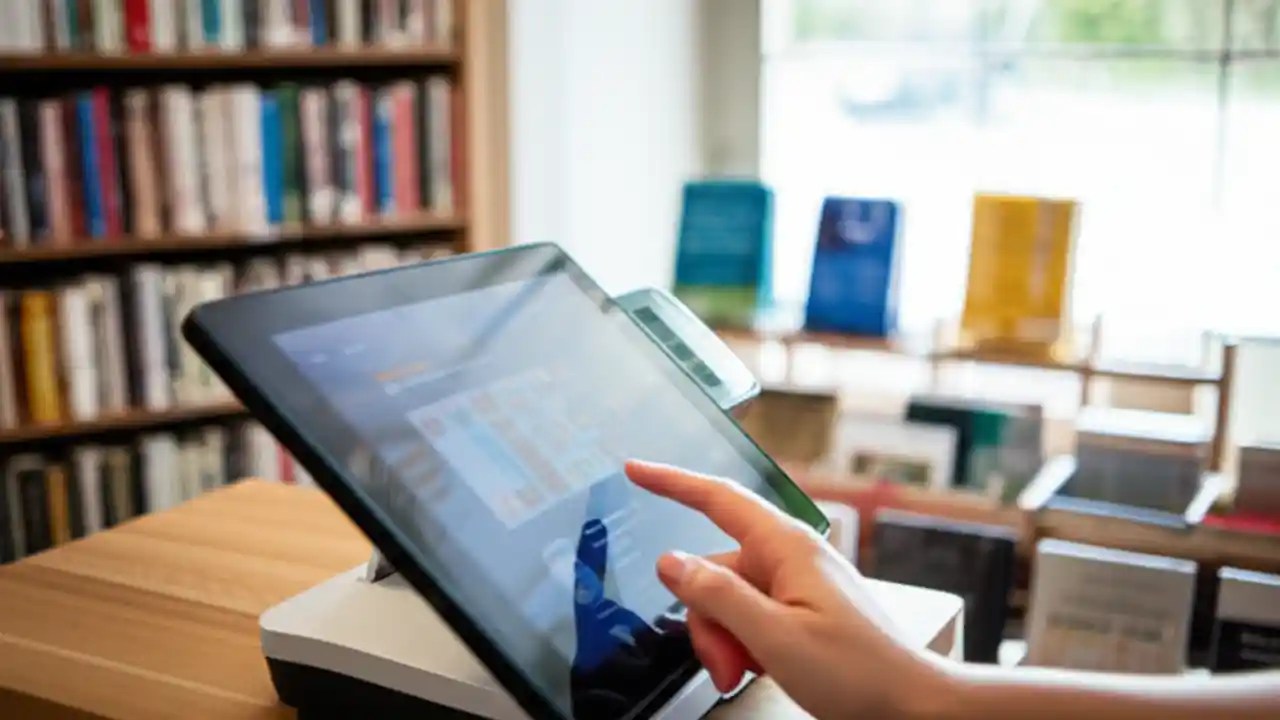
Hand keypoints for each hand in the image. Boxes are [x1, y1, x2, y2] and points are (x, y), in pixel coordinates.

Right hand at [626, 460, 944, 719]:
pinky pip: (753, 616)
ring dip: (725, 639)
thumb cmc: (862, 673)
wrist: (916, 707)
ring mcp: (798, 585)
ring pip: (730, 599)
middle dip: (706, 618)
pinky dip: (745, 644)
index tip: (636, 470)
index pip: (717, 498)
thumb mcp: (774, 636)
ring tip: (747, 673)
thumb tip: (672, 563)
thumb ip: (718, 596)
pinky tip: (762, 668)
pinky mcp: (803, 611)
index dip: (671, 481)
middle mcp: (791, 557)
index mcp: (787, 547)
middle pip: (715, 569)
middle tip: (724, 664)